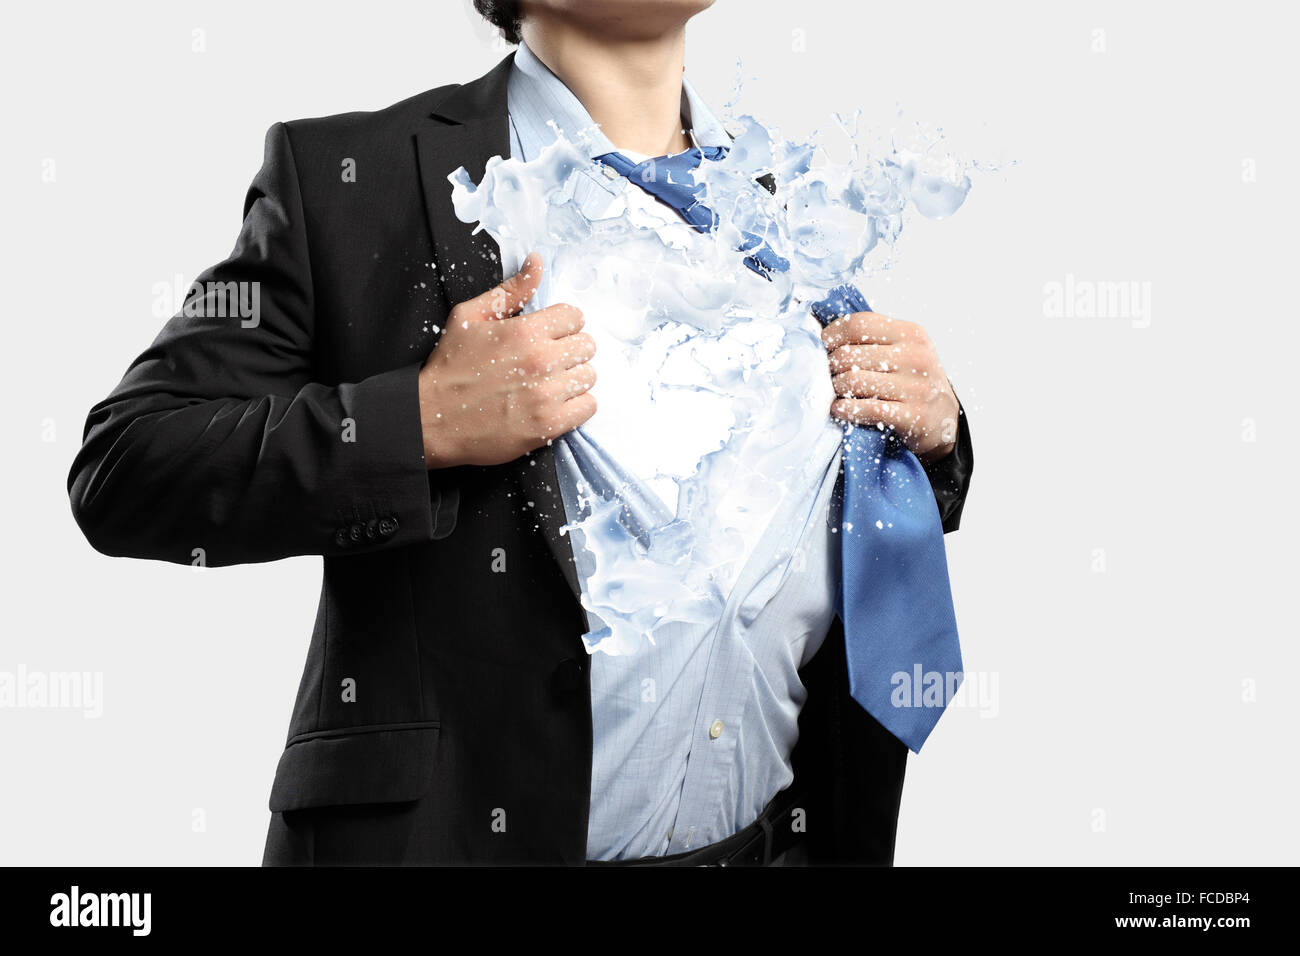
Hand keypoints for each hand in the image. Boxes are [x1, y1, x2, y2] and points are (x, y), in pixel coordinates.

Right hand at [418, 252, 596, 467]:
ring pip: (589, 376)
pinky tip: (556, 403)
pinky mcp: (548, 425)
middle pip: (586, 346)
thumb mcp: (469, 317)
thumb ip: (510, 290)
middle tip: (548, 361)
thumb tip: (537, 262)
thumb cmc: (450, 368)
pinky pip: (588, 407)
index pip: (574, 316)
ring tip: (550, 383)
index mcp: (525, 331)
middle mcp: (541, 360)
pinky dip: (576, 405)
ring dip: (573, 378)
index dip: (562, 324)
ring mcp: (547, 395)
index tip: (550, 335)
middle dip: (570, 349)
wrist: (431, 420)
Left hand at [821, 310, 958, 462]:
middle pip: (849, 355)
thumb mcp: (905, 349)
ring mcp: (915, 387)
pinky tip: (841, 409)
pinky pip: (865, 409)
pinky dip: (845, 409)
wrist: (943, 418)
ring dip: (837, 390)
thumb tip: (827, 335)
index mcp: (910, 334)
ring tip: (838, 393)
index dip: (832, 335)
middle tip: (829, 375)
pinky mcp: (912, 415)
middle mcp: (915, 357)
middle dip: (831, 367)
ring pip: (853, 382)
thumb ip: (873, 338)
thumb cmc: (915, 381)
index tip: (824, 346)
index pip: (858, 324)